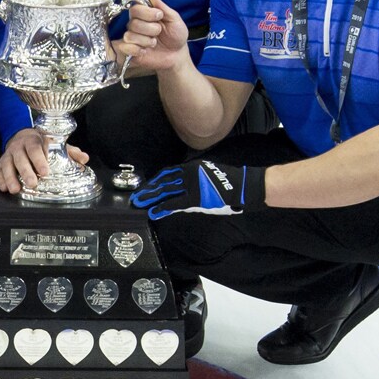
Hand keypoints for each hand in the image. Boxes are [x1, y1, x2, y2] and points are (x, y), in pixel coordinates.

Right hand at [0, 127, 88, 193]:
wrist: (21, 135)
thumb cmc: (41, 143)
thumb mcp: (56, 143)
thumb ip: (70, 151)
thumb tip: (84, 158)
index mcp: (34, 140)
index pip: (35, 148)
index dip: (39, 160)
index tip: (45, 171)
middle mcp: (20, 145)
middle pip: (20, 157)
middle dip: (25, 171)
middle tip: (32, 183)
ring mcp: (9, 153)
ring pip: (7, 164)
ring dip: (10, 177)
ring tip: (15, 189)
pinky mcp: (2, 161)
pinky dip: (1, 179)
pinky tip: (4, 188)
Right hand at [116, 0, 190, 74]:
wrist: (177, 55)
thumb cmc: (176, 35)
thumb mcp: (174, 19)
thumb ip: (162, 6)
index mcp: (145, 15)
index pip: (135, 8)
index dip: (146, 13)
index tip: (159, 16)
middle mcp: (137, 25)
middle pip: (133, 22)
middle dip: (150, 28)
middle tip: (159, 32)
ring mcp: (133, 38)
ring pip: (130, 35)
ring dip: (146, 40)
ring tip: (154, 43)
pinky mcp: (131, 51)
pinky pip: (125, 47)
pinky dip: (137, 49)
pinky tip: (145, 51)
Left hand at [130, 160, 266, 218]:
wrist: (242, 186)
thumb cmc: (229, 181)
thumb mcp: (209, 171)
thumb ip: (196, 175)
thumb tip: (184, 183)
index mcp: (191, 167)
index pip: (168, 173)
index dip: (155, 181)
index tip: (146, 186)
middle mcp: (188, 173)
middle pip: (163, 182)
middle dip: (149, 190)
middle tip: (136, 197)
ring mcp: (191, 185)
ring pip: (165, 191)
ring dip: (151, 198)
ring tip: (139, 203)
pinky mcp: (195, 198)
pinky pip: (175, 204)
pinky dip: (162, 208)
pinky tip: (152, 211)